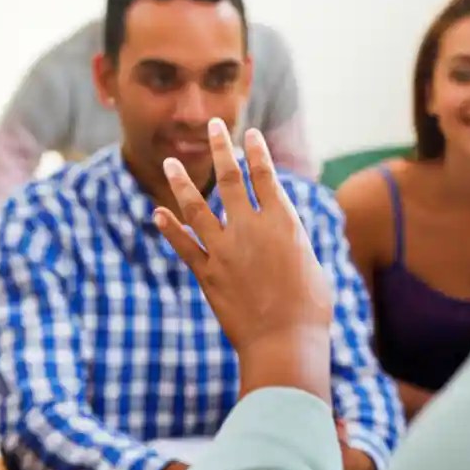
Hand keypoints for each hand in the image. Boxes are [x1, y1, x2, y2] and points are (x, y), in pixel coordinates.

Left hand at [153, 118, 333, 401]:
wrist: (285, 343)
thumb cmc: (311, 309)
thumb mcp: (311, 265)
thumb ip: (293, 243)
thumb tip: (285, 235)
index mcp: (283, 222)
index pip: (266, 176)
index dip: (256, 152)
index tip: (249, 135)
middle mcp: (251, 228)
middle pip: (230, 179)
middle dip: (221, 149)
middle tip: (213, 126)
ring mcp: (225, 250)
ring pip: (197, 207)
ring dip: (182, 183)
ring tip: (170, 163)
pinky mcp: (208, 274)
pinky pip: (184, 246)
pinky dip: (169, 229)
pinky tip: (158, 214)